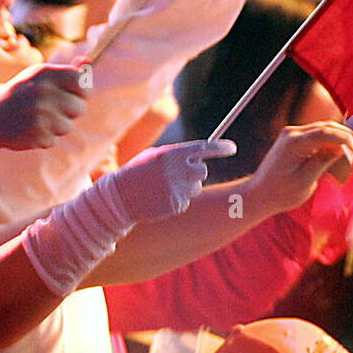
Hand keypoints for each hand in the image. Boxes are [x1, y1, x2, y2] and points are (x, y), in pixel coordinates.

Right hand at [0, 63, 86, 150]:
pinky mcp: (34, 132)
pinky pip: (52, 140)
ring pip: (68, 127)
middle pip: (80, 107)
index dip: (82, 92)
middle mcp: (43, 90)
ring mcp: (38, 112)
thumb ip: (65, 71)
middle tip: (50, 110)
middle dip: (69, 113)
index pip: (82, 82)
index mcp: (46, 73)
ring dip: (56, 128)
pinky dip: (43, 139)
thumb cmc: (22, 95)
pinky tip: (29, 130)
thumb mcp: (39, 78)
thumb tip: (87, 61)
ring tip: (38, 120)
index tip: (73, 96)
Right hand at [108, 139, 235, 221]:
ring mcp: (178, 188)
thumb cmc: (137, 172)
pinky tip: (160, 199)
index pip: (205, 148)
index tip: (232, 148)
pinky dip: (177, 201)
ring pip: (195, 188)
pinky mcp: (176, 204)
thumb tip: (200, 155)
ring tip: (163, 188)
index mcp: (172, 153)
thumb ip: (177, 155)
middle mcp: (178, 170)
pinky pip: (186, 202)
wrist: (120, 197)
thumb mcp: (154, 156)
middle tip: (182, 175)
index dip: (221, 148)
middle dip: (196, 173)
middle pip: (203, 171)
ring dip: (186, 188)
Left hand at [245, 122, 352, 215]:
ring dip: (339, 138)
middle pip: (326, 127)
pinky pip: (316, 135)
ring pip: (322, 129)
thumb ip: (323, 161)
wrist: (259, 194)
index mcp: (294, 143)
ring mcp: (291, 134)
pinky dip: (329, 141)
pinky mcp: (293, 138)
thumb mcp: (306, 182)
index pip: (326, 132)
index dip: (346, 140)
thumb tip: (340, 148)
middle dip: (346, 137)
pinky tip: (340, 151)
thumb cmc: (280, 193)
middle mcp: (292, 133)